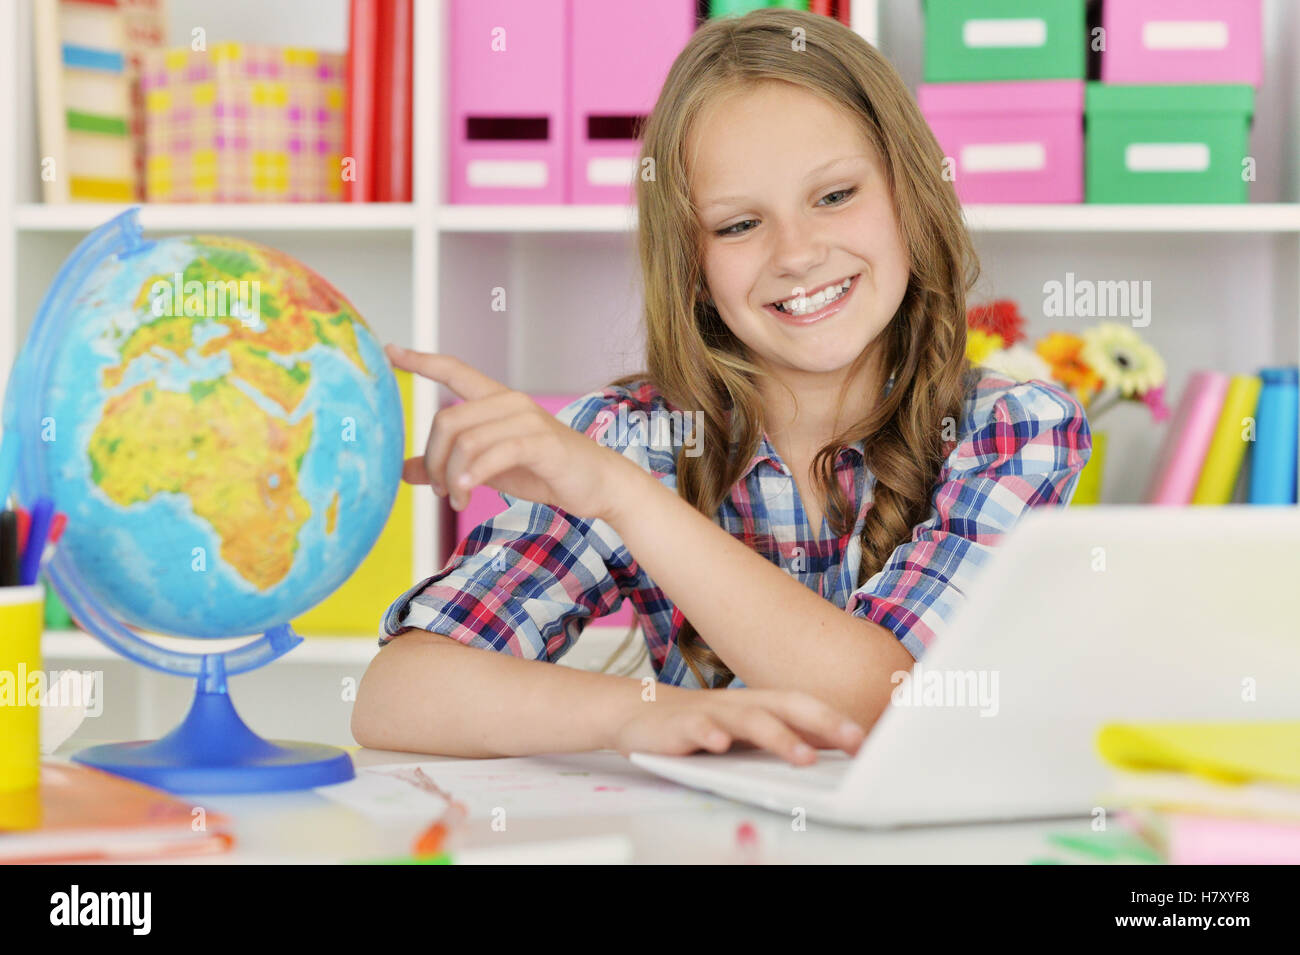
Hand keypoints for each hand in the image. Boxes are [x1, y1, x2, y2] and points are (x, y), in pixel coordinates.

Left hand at [385, 344, 638, 522]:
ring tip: (457, 497)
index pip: (453, 370)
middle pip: (446, 419)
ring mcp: (527, 420)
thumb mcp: (490, 468)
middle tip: (439, 490)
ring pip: (465, 440)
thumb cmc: (545, 471)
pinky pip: (494, 454)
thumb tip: (404, 471)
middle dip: (433, 459)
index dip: (420, 361)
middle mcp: (509, 402)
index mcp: (496, 400)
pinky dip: (473, 474)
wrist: (599, 484)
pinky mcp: (540, 443)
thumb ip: (450, 465)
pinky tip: (468, 490)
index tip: (390, 351)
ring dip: (451, 476)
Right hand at [611, 688, 866, 765]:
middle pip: (786, 706)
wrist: (638, 714)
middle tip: (854, 741)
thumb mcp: (744, 731)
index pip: (804, 706)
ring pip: (749, 720)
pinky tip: (720, 745)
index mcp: (758, 705)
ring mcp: (710, 713)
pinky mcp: (680, 726)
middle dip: (823, 723)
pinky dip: (709, 734)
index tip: (865, 739)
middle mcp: (740, 705)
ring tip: (804, 756)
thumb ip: (782, 735)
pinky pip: (697, 728)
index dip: (835, 719)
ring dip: (778, 736)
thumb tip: (832, 748)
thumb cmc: (700, 725)